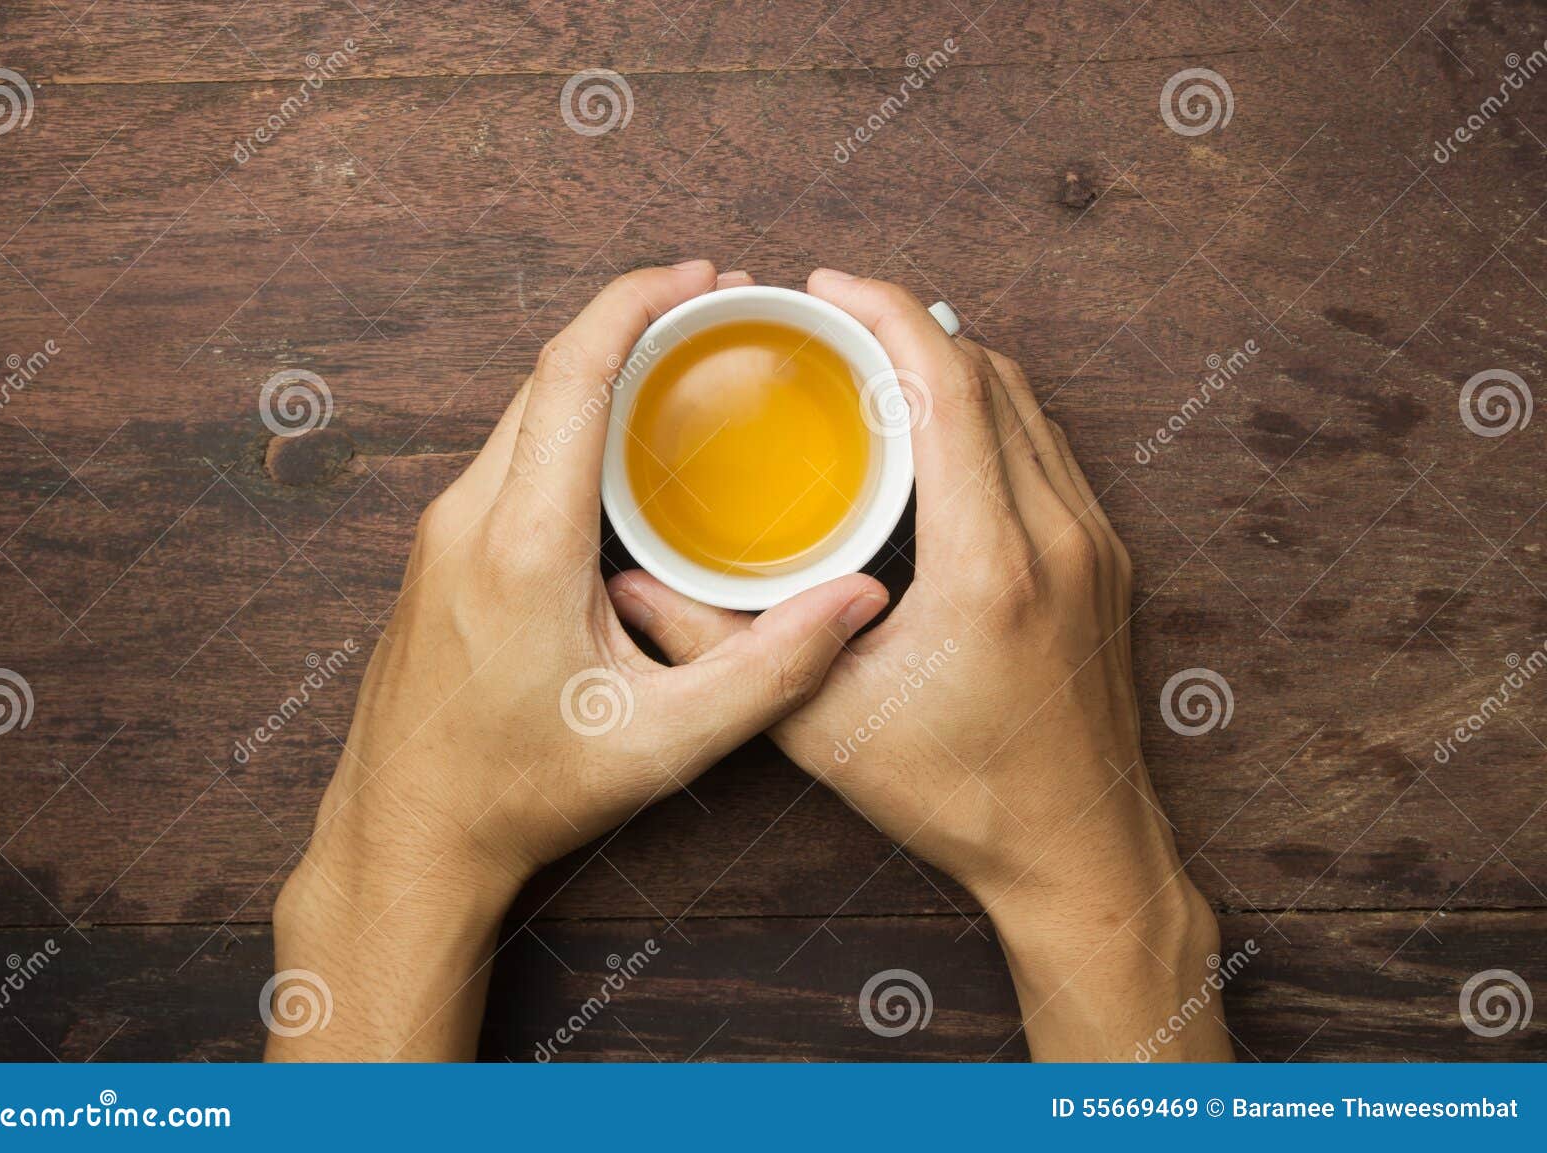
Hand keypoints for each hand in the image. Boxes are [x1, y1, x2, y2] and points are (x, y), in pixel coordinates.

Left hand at [268, 262, 888, 1060]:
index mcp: (521, 543)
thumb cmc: (522, 792)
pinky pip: (508, 454)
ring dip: (598, 373)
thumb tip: (858, 601)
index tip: (704, 274)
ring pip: (523, 413)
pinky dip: (569, 423)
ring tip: (682, 368)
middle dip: (632, 325)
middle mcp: (468, 518)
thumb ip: (771, 671)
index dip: (636, 302)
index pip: (571, 374)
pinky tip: (623, 451)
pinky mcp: (441, 552)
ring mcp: (443, 532)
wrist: (407, 835)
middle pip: (547, 376)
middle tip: (717, 314)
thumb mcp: (664, 741)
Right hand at [609, 270, 1227, 1060]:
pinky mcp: (1104, 559)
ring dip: (953, 365)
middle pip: (992, 375)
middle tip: (833, 321)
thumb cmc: (958, 795)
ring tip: (874, 363)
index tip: (827, 289)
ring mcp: (1093, 544)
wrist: (1076, 850)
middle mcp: (1058, 536)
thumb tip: (634, 586)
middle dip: (910, 326)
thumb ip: (719, 651)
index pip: (952, 388)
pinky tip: (935, 431)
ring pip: (1028, 405)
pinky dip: (990, 413)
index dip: (887, 314)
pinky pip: (1047, 447)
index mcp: (991, 566)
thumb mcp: (819, 729)